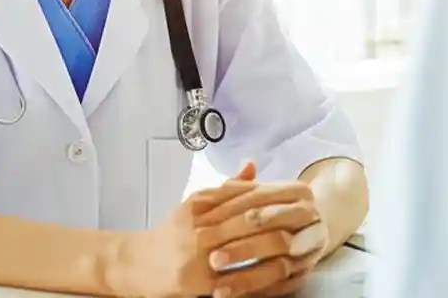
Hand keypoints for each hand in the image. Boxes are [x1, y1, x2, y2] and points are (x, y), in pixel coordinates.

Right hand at [120, 163, 315, 297]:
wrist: (135, 265)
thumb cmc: (172, 233)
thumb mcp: (196, 204)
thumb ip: (227, 188)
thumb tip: (253, 165)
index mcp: (199, 204)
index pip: (245, 194)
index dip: (276, 193)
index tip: (303, 193)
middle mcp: (197, 226)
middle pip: (249, 218)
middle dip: (283, 218)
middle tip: (312, 216)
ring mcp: (197, 255)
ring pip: (246, 247)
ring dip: (278, 246)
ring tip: (304, 243)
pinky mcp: (197, 282)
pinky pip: (237, 278)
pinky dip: (260, 275)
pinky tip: (282, 272)